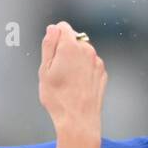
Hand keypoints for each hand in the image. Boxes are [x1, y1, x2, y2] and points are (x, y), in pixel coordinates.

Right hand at [38, 21, 106, 139]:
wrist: (78, 119)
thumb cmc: (59, 98)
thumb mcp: (44, 70)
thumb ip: (48, 45)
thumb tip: (52, 29)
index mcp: (70, 47)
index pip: (63, 27)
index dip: (54, 37)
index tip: (51, 53)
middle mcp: (87, 50)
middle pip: (74, 39)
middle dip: (65, 50)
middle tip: (57, 71)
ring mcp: (97, 62)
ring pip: (83, 53)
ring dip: (75, 60)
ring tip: (68, 81)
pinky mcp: (102, 72)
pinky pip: (91, 65)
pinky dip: (84, 70)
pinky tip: (77, 85)